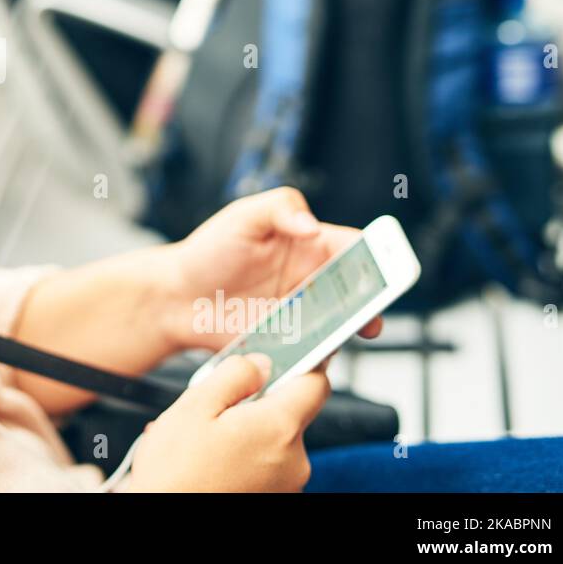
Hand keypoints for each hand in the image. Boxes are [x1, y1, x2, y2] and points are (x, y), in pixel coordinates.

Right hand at [126, 352, 327, 491]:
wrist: (162, 516)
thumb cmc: (174, 475)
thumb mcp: (194, 406)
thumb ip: (235, 375)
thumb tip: (260, 363)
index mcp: (278, 428)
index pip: (316, 382)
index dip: (300, 364)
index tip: (281, 361)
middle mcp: (294, 460)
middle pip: (289, 413)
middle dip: (256, 405)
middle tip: (216, 411)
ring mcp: (287, 486)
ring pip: (274, 441)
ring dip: (246, 434)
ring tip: (205, 443)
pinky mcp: (274, 499)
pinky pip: (266, 467)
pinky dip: (244, 458)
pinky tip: (211, 463)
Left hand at [162, 187, 383, 351]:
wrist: (175, 298)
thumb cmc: (210, 250)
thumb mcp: (243, 216)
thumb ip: (280, 208)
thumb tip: (312, 226)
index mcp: (312, 244)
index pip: (356, 247)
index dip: (376, 254)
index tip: (387, 266)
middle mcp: (315, 280)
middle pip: (361, 291)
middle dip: (374, 301)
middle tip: (372, 310)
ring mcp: (305, 315)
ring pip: (344, 325)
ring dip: (350, 331)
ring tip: (344, 334)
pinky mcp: (290, 344)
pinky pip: (317, 351)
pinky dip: (322, 355)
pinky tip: (314, 354)